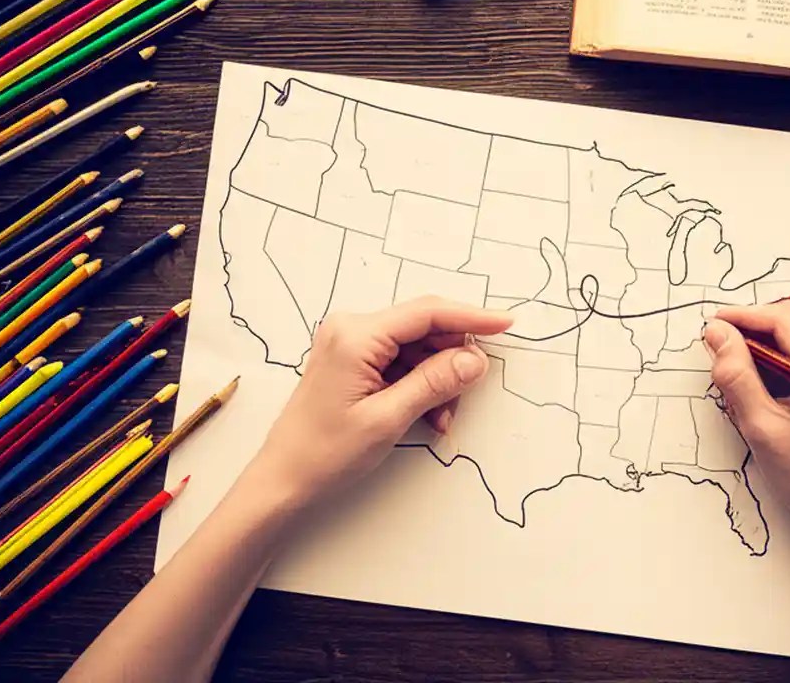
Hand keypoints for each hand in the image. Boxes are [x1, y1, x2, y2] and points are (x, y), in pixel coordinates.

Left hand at [257, 297, 513, 506]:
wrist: (284, 478)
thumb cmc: (325, 452)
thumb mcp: (388, 419)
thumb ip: (435, 383)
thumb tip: (475, 359)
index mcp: (356, 335)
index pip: (427, 313)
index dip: (471, 317)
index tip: (505, 323)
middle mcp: (352, 329)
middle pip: (424, 329)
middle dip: (451, 361)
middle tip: (465, 396)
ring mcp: (351, 343)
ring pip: (417, 348)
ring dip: (437, 380)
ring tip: (440, 418)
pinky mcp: (353, 360)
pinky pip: (401, 362)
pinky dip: (420, 385)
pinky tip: (427, 415)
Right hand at [702, 303, 789, 541]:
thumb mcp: (763, 428)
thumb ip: (737, 377)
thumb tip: (717, 335)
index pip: (786, 322)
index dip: (744, 317)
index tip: (711, 326)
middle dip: (751, 331)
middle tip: (715, 348)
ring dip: (763, 347)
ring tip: (735, 371)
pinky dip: (778, 361)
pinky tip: (760, 384)